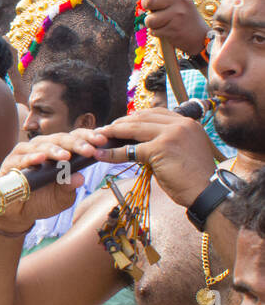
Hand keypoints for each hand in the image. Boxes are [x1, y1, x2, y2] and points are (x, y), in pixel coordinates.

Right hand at [0, 130, 95, 233]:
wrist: (18, 213)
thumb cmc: (42, 200)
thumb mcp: (61, 197)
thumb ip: (69, 187)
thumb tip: (80, 178)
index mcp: (58, 152)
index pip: (74, 138)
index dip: (88, 137)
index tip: (102, 141)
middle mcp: (42, 148)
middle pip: (60, 139)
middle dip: (76, 143)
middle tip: (90, 150)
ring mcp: (25, 153)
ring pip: (41, 145)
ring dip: (54, 150)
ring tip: (66, 157)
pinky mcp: (10, 162)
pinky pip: (21, 158)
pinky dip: (31, 158)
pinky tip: (40, 159)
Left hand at [94, 108, 218, 207]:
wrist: (208, 191)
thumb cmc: (195, 176)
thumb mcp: (184, 150)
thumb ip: (168, 140)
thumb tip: (142, 140)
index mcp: (187, 122)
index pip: (155, 113)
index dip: (134, 117)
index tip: (120, 123)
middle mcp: (181, 124)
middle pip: (141, 118)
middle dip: (120, 123)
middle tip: (104, 130)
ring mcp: (171, 134)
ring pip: (133, 129)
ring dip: (113, 133)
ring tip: (98, 137)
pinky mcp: (161, 148)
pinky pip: (130, 150)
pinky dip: (113, 153)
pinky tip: (101, 155)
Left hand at [137, 0, 208, 56]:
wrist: (197, 34)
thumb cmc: (178, 14)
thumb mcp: (169, 0)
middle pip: (149, 0)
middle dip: (146, 6)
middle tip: (153, 9)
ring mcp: (179, 14)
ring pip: (149, 19)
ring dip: (151, 22)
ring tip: (161, 21)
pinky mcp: (175, 29)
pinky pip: (153, 31)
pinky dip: (156, 32)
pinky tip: (166, 29)